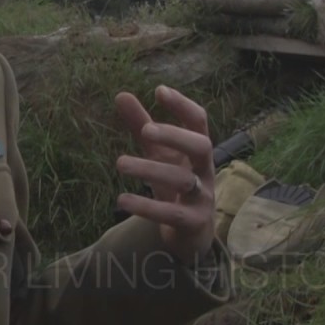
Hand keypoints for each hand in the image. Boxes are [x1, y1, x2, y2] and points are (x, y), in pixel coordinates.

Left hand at [114, 85, 215, 263]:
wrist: (192, 234)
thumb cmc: (174, 185)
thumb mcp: (158, 154)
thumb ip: (141, 126)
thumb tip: (121, 94)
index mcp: (198, 150)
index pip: (198, 121)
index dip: (182, 105)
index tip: (159, 90)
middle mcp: (205, 170)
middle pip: (200, 146)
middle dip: (174, 136)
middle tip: (145, 130)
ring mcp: (202, 197)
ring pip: (182, 180)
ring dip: (150, 170)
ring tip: (119, 163)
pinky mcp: (193, 222)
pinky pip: (172, 213)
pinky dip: (147, 206)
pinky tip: (122, 199)